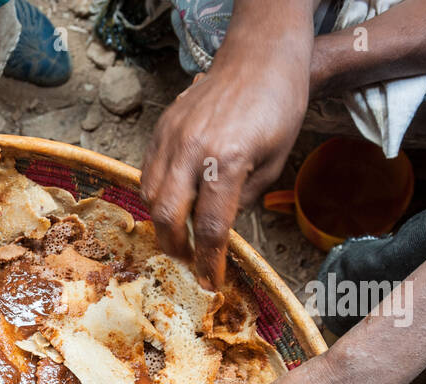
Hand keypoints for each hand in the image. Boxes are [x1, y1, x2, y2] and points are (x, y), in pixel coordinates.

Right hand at [140, 56, 308, 287]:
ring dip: (162, 222)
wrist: (259, 57)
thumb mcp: (274, 161)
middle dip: (175, 247)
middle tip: (188, 260)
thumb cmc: (277, 107)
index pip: (211, 227)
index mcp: (229, 161)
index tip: (209, 282)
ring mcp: (172, 137)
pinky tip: (172, 202)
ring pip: (150, 196)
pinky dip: (156, 195)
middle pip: (167, 216)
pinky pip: (147, 172)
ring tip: (178, 233)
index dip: (209, 262)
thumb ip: (244, 198)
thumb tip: (220, 224)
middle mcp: (193, 150)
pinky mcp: (162, 129)